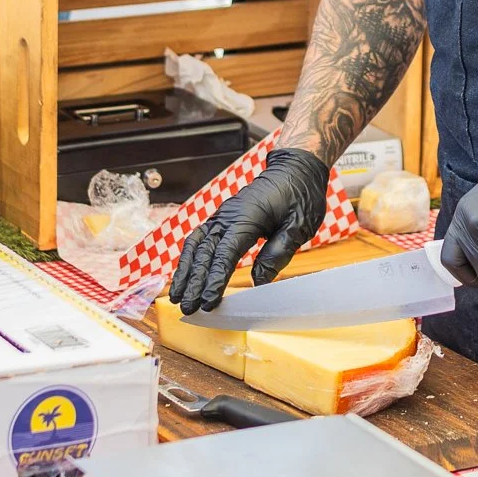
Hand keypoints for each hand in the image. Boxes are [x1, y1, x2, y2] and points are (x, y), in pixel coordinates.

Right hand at [169, 147, 328, 313]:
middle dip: (194, 281)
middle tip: (187, 308)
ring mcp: (222, 215)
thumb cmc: (300, 195)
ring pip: (195, 245)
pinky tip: (183, 275)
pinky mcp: (222, 218)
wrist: (295, 168)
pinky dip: (189, 258)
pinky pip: (199, 239)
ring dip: (185, 271)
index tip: (208, 302)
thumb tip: (259, 281)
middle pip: (204, 252)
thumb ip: (278, 251)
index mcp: (247, 217)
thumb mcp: (300, 224)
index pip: (225, 253)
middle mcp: (228, 215)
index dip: (215, 280)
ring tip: (177, 297)